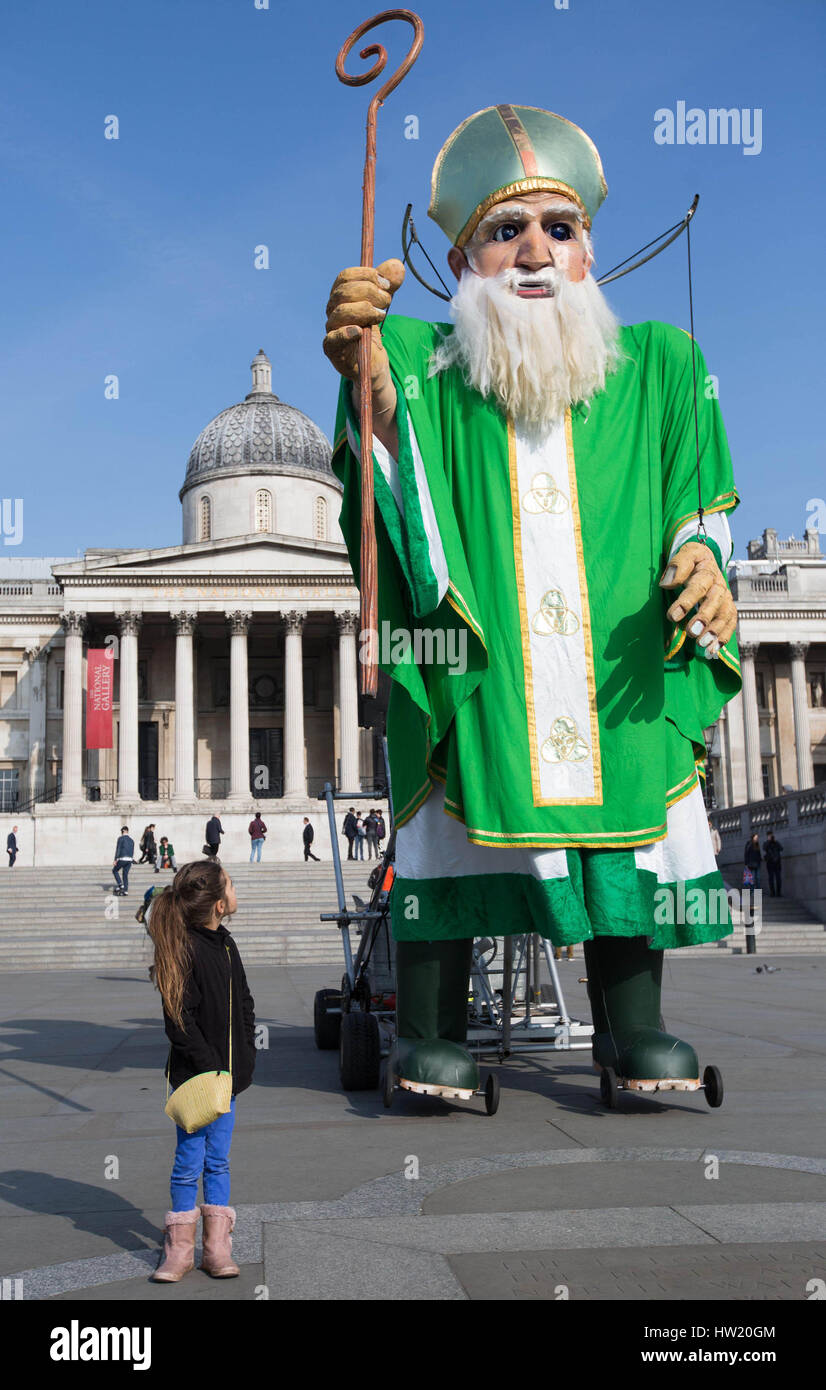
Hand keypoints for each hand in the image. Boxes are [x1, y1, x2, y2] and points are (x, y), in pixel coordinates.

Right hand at [323, 258, 404, 412]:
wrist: (372, 362)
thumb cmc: (372, 331)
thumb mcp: (383, 305)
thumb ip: (389, 285)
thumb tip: (398, 265)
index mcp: (341, 295)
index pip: (345, 276)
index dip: (366, 275)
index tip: (387, 284)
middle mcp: (332, 310)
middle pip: (344, 292)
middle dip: (370, 292)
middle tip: (388, 302)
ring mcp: (331, 329)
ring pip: (341, 313)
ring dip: (365, 310)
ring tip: (382, 316)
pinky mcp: (332, 349)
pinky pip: (333, 339)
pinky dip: (345, 333)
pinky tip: (359, 332)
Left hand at [659, 540, 736, 658]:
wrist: (706, 559)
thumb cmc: (691, 559)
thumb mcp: (684, 553)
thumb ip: (677, 565)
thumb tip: (667, 583)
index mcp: (707, 570)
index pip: (698, 585)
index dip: (687, 601)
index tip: (673, 615)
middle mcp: (719, 585)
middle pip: (715, 601)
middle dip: (704, 618)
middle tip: (691, 632)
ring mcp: (725, 598)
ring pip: (724, 615)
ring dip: (714, 631)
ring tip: (702, 645)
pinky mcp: (728, 609)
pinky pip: (730, 624)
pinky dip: (723, 637)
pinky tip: (712, 650)